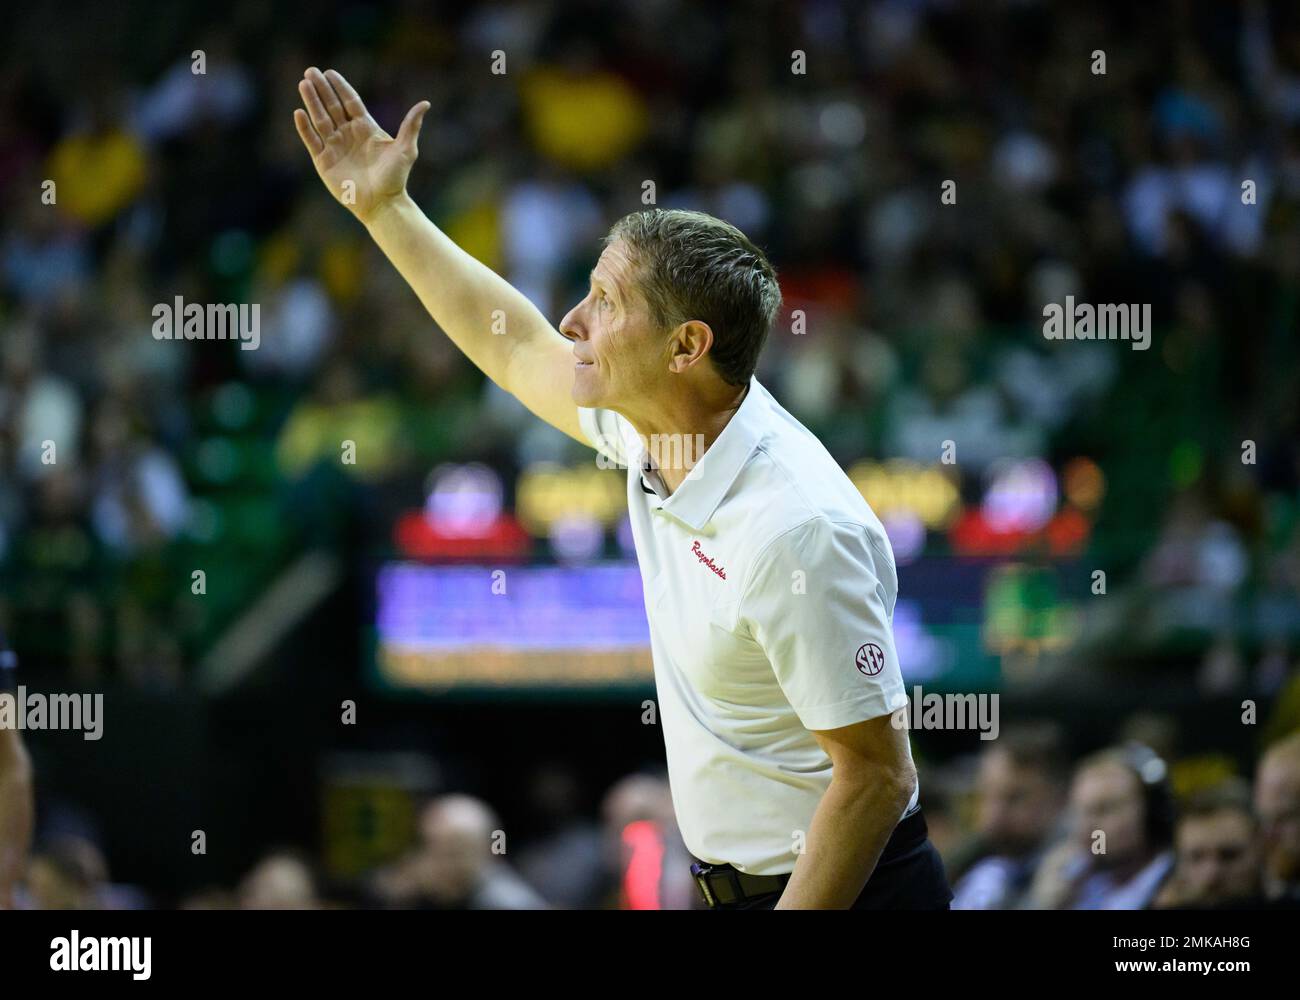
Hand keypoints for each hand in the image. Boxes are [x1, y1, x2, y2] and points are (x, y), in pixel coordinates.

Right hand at [293, 67, 429, 224]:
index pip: (350, 102)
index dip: (340, 87)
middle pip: (332, 106)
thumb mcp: (406, 150)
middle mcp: (348, 134)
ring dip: (311, 102)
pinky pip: (311, 140)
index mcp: (365, 128)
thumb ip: (411, 126)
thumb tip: (425, 103)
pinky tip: (299, 112)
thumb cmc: (395, 178)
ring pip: (320, 119)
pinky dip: (305, 127)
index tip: (330, 72)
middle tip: (311, 71)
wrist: (382, 204)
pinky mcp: (323, 161)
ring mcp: (334, 147)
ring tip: (303, 84)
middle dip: (321, 89)